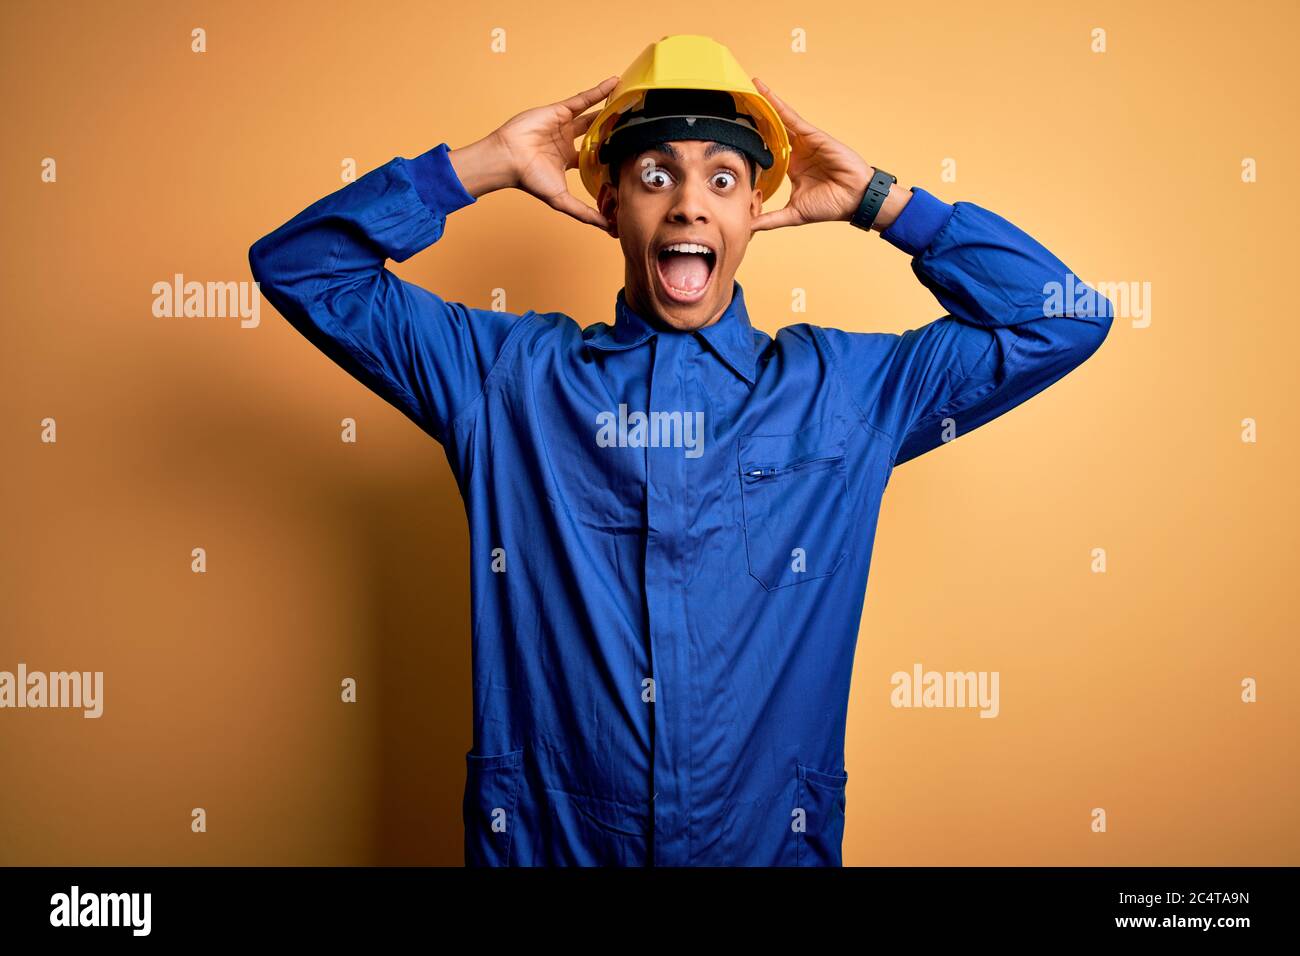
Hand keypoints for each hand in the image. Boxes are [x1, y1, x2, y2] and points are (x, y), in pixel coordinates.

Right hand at [491, 75, 619, 230]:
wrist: (508, 159)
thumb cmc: (530, 180)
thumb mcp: (562, 201)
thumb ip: (586, 213)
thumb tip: (610, 229)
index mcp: (567, 160)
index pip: (594, 157)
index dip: (609, 157)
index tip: (629, 157)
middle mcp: (566, 141)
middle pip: (596, 134)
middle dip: (613, 131)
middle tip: (636, 127)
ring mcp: (563, 124)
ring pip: (592, 115)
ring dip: (609, 109)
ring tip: (630, 102)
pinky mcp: (559, 110)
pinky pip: (582, 99)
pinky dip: (598, 91)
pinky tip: (614, 83)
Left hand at [749, 78, 874, 231]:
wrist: (855, 200)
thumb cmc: (830, 206)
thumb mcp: (793, 214)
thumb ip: (770, 219)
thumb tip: (747, 228)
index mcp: (791, 168)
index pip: (767, 153)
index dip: (751, 144)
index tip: (731, 138)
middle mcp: (795, 152)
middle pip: (770, 131)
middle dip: (754, 118)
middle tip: (734, 103)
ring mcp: (803, 141)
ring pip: (778, 119)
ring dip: (763, 103)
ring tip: (746, 87)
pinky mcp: (811, 134)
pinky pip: (790, 116)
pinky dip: (776, 103)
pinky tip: (763, 91)